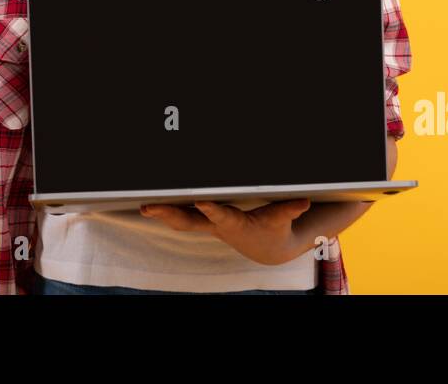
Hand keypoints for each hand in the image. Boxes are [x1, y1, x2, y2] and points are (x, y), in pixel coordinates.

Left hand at [139, 199, 311, 265]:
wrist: (267, 248)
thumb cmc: (274, 228)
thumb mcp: (284, 219)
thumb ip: (290, 209)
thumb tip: (303, 200)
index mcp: (236, 224)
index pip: (221, 216)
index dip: (211, 209)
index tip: (200, 199)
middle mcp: (217, 226)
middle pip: (189, 221)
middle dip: (168, 214)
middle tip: (149, 207)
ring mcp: (209, 225)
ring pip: (181, 220)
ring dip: (162, 213)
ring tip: (143, 206)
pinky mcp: (205, 221)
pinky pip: (182, 217)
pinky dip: (167, 211)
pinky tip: (151, 204)